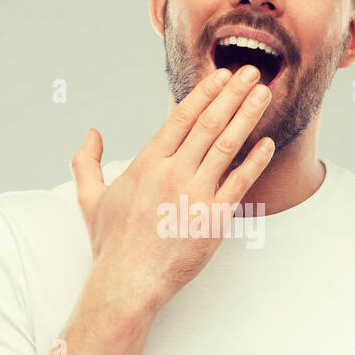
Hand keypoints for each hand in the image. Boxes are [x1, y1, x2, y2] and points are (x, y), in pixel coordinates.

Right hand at [70, 64, 274, 312]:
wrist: (128, 283)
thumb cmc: (111, 244)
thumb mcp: (90, 199)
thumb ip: (86, 162)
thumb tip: (90, 134)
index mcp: (147, 163)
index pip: (182, 117)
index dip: (205, 92)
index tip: (223, 76)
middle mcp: (172, 173)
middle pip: (209, 123)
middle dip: (233, 93)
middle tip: (252, 71)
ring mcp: (195, 195)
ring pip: (227, 146)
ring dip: (248, 116)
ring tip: (265, 94)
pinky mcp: (214, 219)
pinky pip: (240, 184)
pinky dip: (255, 161)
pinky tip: (267, 143)